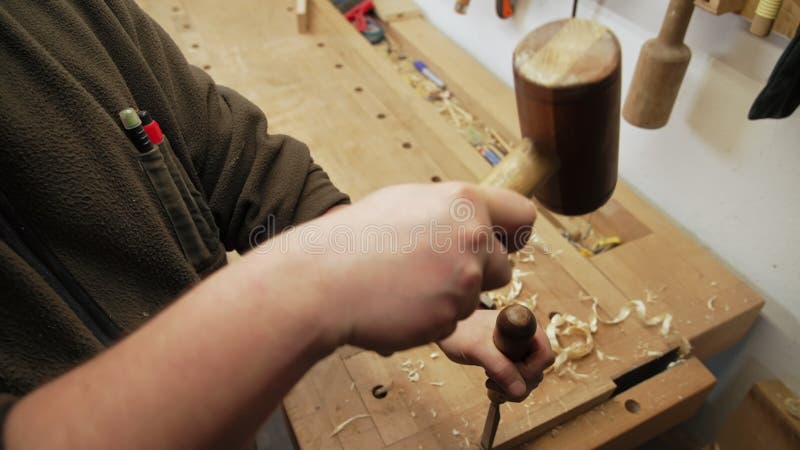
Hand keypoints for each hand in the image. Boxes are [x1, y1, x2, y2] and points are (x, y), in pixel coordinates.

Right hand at [294, 182, 535, 355]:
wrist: (322, 280)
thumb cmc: (356, 239)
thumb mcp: (405, 202)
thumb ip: (449, 211)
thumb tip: (475, 216)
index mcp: (463, 200)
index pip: (523, 216)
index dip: (513, 234)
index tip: (502, 243)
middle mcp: (473, 235)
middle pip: (505, 265)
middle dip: (479, 273)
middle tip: (434, 270)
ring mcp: (465, 278)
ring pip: (478, 296)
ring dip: (453, 296)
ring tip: (408, 284)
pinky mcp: (451, 315)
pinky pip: (454, 320)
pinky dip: (433, 317)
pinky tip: (401, 303)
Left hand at [437, 309, 554, 401]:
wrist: (448, 331)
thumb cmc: (459, 332)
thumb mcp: (478, 350)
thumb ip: (500, 368)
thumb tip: (521, 391)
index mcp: (525, 325)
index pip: (544, 355)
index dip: (530, 370)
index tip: (507, 373)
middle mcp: (528, 335)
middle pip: (539, 369)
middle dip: (519, 381)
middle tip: (493, 382)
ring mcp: (521, 347)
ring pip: (531, 376)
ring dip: (513, 386)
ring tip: (489, 381)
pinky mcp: (513, 356)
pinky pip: (520, 378)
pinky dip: (509, 386)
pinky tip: (491, 382)